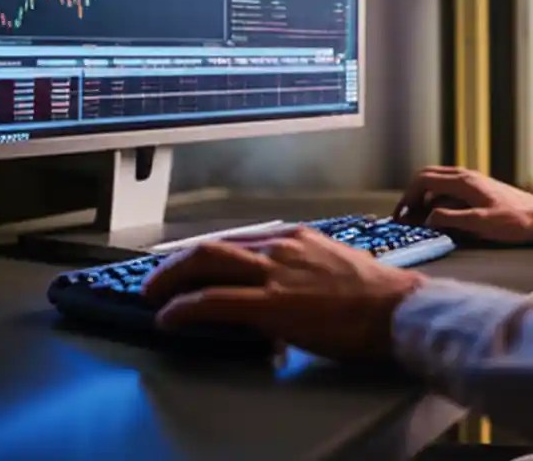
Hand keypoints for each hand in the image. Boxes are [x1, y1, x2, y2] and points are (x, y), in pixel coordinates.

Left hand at [141, 226, 424, 360]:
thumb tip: (275, 293)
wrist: (403, 311)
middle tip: (156, 280)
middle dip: (175, 264)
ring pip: (204, 264)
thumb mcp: (332, 268)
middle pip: (210, 246)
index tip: (186, 265)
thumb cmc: (377, 299)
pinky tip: (169, 317)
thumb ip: (298, 273)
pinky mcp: (272, 303)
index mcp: (293, 238)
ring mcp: (274, 273)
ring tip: (153, 296)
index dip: (203, 254)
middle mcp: (278, 247)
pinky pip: (213, 300)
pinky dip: (184, 306)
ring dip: (170, 280)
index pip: (234, 241)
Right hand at [394, 166, 532, 243]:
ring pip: (437, 180)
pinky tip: (438, 212)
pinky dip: (435, 197)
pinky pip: (448, 186)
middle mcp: (465, 176)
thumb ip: (451, 219)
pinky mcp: (477, 188)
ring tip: (418, 215)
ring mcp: (472, 180)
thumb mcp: (481, 223)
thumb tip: (427, 219)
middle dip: (411, 193)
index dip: (408, 196)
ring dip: (423, 195)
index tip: (401, 213)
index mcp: (463, 181)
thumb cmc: (515, 220)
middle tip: (404, 213)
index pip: (423, 180)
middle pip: (426, 176)